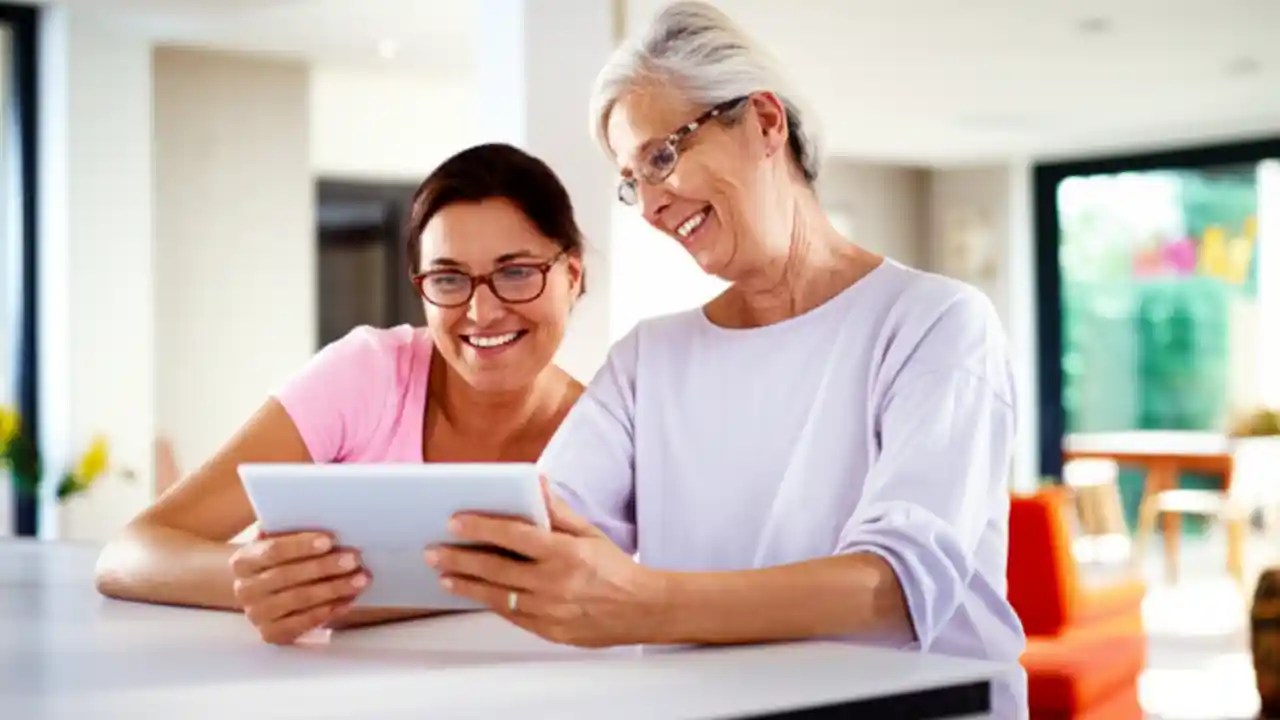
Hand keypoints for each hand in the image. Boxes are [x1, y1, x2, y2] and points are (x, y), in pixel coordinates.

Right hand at [228, 531, 368, 644]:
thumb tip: (321, 518)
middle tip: (353, 559)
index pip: (272, 551)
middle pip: (288, 576)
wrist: (260, 590)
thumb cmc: (278, 559)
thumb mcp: (277, 541)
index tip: (330, 540)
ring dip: (333, 589)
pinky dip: (328, 611)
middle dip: (324, 567)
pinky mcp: (272, 634)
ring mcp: (256, 614)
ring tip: (360, 579)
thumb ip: (290, 531)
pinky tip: (348, 600)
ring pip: (299, 600)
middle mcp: (245, 590)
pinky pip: (303, 624)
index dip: (301, 546)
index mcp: (243, 561)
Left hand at [426, 480, 663, 647]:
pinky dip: (489, 603)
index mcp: (564, 553)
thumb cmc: (615, 568)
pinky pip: (510, 615)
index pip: (513, 535)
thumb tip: (535, 483)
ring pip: (496, 596)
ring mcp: (548, 610)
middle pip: (495, 568)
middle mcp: (553, 582)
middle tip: (434, 552)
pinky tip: (473, 593)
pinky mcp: (547, 631)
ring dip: (466, 584)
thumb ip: (558, 511)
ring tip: (443, 575)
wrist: (640, 609)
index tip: (455, 521)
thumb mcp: (589, 533)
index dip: (480, 527)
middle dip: (459, 558)